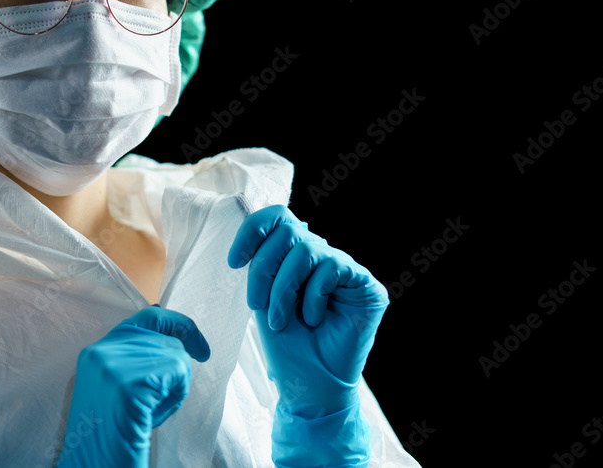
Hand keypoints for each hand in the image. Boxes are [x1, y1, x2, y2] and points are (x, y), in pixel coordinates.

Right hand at [56, 306, 210, 467]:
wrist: (93, 466)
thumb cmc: (111, 436)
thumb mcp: (117, 391)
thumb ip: (136, 364)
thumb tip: (177, 346)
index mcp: (95, 353)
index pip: (144, 319)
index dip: (175, 322)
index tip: (194, 336)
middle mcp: (102, 351)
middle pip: (163, 339)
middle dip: (182, 360)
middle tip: (202, 357)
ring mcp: (114, 365)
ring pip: (174, 355)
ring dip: (178, 383)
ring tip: (156, 410)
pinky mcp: (130, 383)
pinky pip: (177, 370)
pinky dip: (177, 392)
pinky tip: (157, 413)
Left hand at [228, 205, 387, 417]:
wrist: (309, 386)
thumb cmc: (286, 345)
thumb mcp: (263, 297)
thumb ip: (263, 263)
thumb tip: (254, 232)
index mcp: (295, 255)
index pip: (278, 217)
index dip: (253, 230)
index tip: (234, 261)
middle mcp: (322, 256)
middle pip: (289, 231)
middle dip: (264, 268)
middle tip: (256, 304)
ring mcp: (346, 269)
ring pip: (307, 249)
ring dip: (284, 288)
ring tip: (280, 322)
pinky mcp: (367, 285)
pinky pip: (333, 268)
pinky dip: (314, 295)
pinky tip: (314, 319)